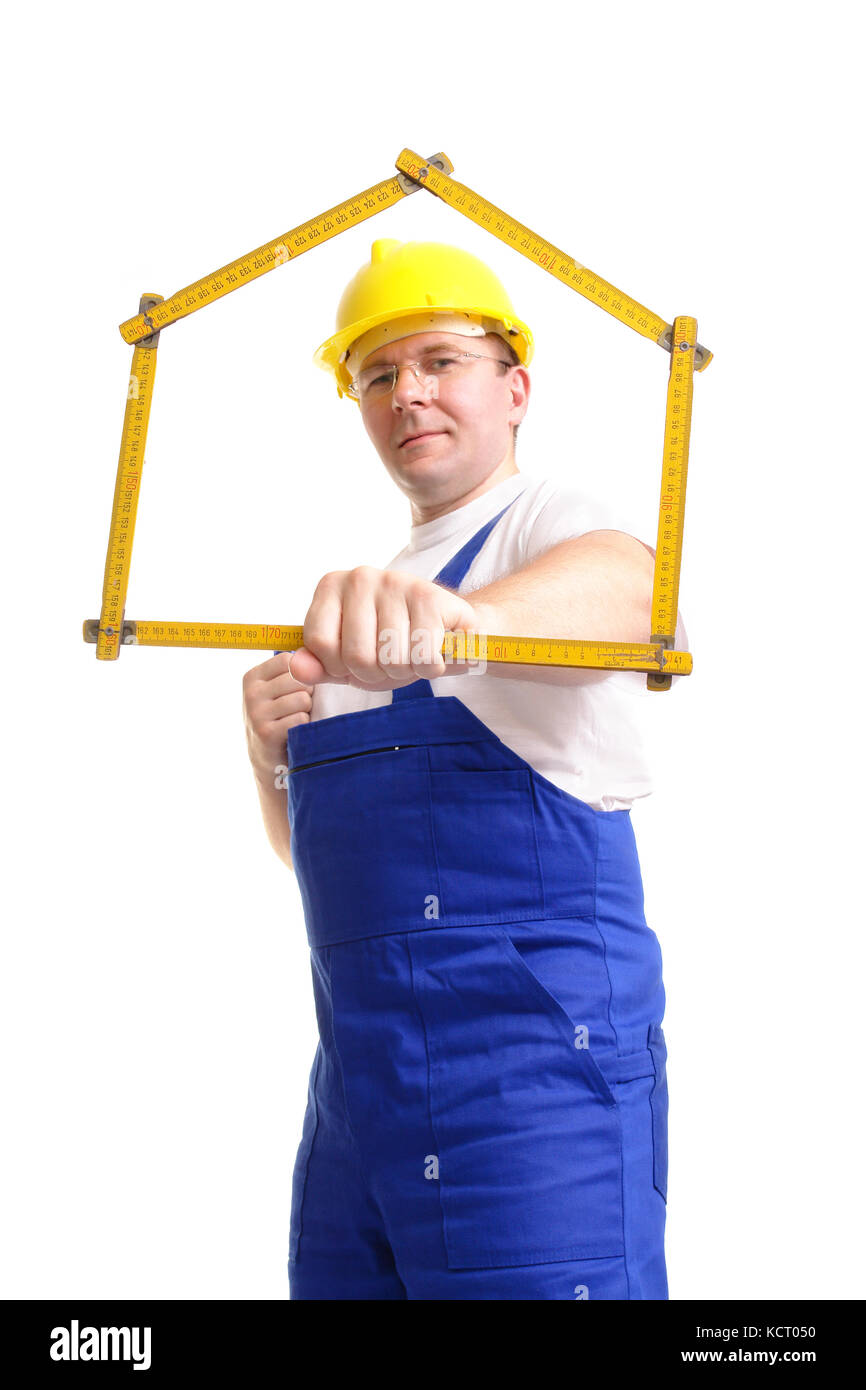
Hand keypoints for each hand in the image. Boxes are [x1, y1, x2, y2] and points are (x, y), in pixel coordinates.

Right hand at [243, 652, 314, 783]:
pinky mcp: (266, 733)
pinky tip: (293, 734)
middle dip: (306, 694)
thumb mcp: (277, 691)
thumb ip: (291, 671)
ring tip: (294, 721)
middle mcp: (251, 693)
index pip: (289, 660)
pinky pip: (301, 719)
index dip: (302, 674)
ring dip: (306, 712)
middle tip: (295, 710)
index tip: (295, 690)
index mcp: (252, 677)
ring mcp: (256, 713)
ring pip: (303, 698)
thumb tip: (315, 652)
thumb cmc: (280, 719)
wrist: (269, 761)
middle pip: (299, 678)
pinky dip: (304, 727)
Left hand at [288, 567, 482, 690]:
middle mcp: (360, 576)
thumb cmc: (390, 643)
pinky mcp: (430, 595)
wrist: (447, 627)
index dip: (339, 668)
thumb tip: (297, 668)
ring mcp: (395, 581)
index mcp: (331, 586)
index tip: (354, 661)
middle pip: (355, 656)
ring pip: (391, 659)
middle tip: (389, 663)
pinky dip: (431, 668)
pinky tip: (434, 652)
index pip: (319, 644)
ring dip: (406, 672)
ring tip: (412, 656)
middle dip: (375, 674)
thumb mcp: (346, 659)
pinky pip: (423, 656)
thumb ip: (319, 667)